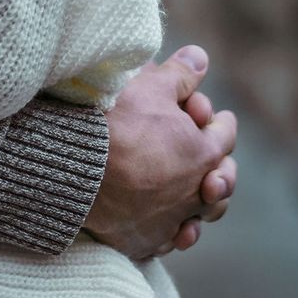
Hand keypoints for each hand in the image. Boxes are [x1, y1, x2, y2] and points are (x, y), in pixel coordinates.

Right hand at [86, 46, 237, 261]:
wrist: (72, 168)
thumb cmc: (113, 122)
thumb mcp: (149, 86)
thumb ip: (180, 74)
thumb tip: (200, 57)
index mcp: (203, 154)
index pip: (224, 134)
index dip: (218, 120)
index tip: (209, 114)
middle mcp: (194, 193)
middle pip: (220, 182)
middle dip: (217, 167)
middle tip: (208, 159)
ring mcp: (170, 221)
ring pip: (199, 217)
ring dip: (199, 203)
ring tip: (194, 195)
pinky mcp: (144, 241)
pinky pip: (167, 239)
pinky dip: (171, 229)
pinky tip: (166, 222)